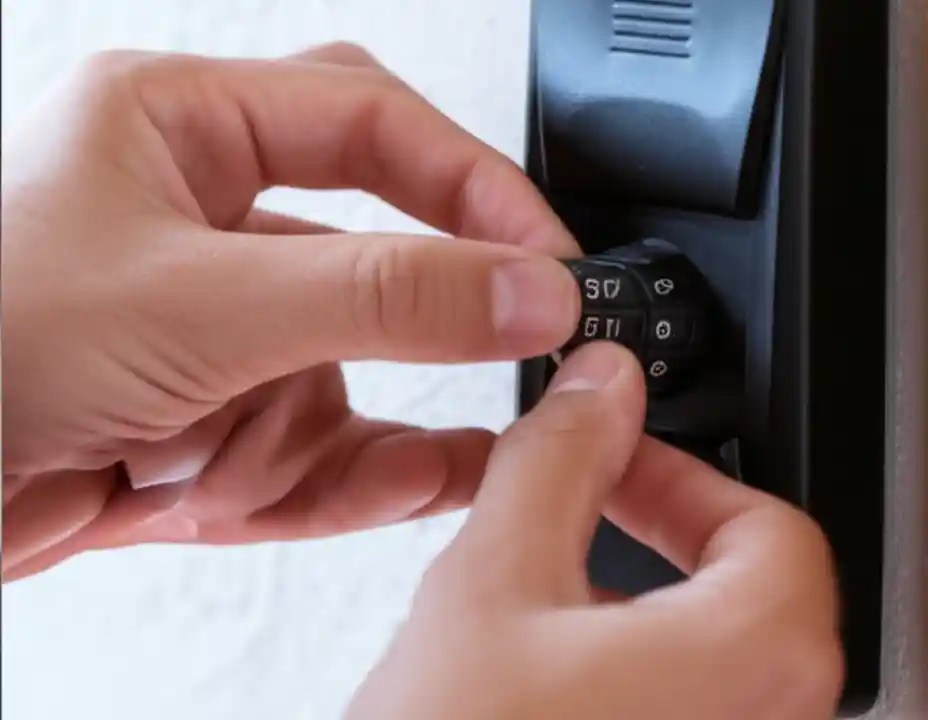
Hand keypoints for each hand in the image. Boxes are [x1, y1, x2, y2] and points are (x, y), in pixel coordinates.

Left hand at [1, 43, 580, 578]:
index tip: (547, 261)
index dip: (477, 187)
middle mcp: (204, 222)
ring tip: (194, 457)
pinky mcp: (215, 418)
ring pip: (344, 369)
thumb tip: (529, 289)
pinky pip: (325, 442)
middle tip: (516, 334)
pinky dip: (353, 477)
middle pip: (376, 250)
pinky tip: (409, 484)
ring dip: (289, 428)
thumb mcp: (199, 301)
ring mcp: (216, 330)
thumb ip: (385, 294)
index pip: (375, 123)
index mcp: (181, 130)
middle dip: (410, 312)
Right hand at [347, 343, 844, 719]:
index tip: (610, 459)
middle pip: (756, 584)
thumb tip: (602, 385)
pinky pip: (689, 706)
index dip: (683, 475)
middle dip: (661, 532)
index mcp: (759, 658)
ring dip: (643, 598)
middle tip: (583, 515)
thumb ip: (562, 458)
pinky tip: (551, 671)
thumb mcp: (497, 581)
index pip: (773, 523)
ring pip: (721, 649)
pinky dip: (637, 665)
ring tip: (550, 593)